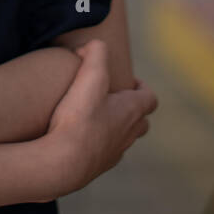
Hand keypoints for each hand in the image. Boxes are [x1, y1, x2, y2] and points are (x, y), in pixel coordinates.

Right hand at [38, 39, 157, 199]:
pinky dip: (98, 144)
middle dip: (131, 109)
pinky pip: (105, 153)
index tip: (126, 81)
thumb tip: (92, 46)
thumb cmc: (79, 119)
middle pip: (141, 122)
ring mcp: (113, 153)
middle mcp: (128, 134)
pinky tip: (79, 137)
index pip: (150, 99)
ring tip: (94, 117)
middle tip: (111, 98)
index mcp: (132, 112)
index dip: (142, 87)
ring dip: (115, 127)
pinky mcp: (97, 167)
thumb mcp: (90, 75)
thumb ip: (96, 52)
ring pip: (124, 139)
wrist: (62, 162)